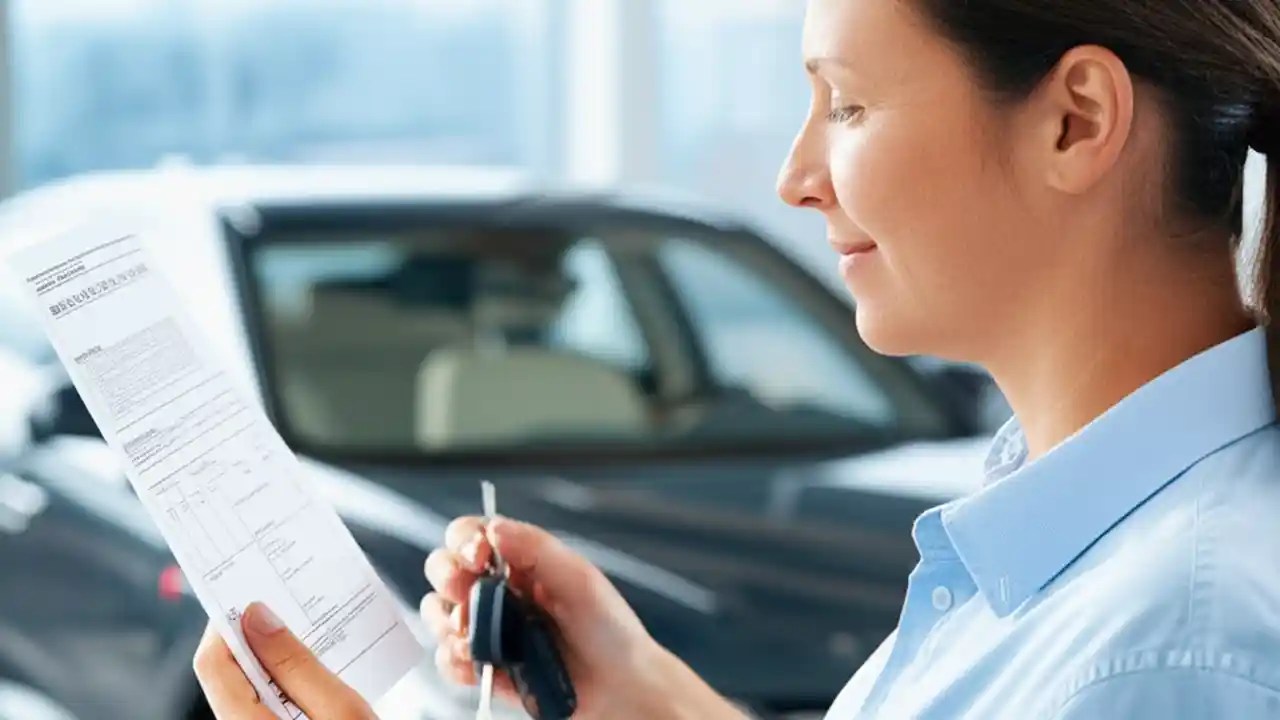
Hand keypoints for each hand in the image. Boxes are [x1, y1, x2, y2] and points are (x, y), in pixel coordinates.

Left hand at [194, 602, 374, 718]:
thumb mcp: (339, 709)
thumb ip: (295, 662)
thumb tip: (258, 616)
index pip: (212, 662)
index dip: (228, 622)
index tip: (252, 592)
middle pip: (228, 674)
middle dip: (255, 636)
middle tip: (288, 607)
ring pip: (249, 688)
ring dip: (275, 659)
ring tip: (310, 638)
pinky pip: (268, 705)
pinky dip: (287, 682)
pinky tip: (316, 674)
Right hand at [422, 516, 745, 719]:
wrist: (621, 690)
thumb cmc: (610, 630)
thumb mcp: (580, 579)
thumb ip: (537, 549)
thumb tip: (493, 528)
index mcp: (520, 562)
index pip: (472, 536)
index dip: (464, 541)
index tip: (477, 557)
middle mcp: (499, 592)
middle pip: (444, 570)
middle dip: (447, 577)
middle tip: (467, 593)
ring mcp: (490, 629)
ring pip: (438, 614)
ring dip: (446, 621)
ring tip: (475, 634)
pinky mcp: (487, 668)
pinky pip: (449, 660)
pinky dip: (454, 660)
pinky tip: (479, 664)